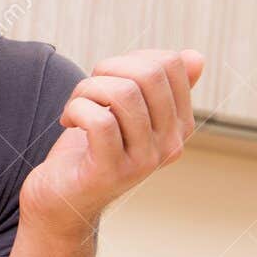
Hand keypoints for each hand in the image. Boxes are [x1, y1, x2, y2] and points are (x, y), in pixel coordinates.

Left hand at [20, 49, 204, 236]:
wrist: (61, 199)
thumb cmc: (90, 150)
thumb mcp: (125, 113)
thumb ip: (158, 87)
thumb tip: (195, 57)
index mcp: (180, 125)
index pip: (170, 64)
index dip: (128, 60)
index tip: (107, 82)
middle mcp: (170, 144)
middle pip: (149, 74)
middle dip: (107, 70)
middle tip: (86, 93)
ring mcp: (144, 161)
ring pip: (123, 94)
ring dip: (86, 90)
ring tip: (74, 108)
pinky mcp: (112, 172)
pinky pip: (100, 121)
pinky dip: (75, 109)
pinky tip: (68, 122)